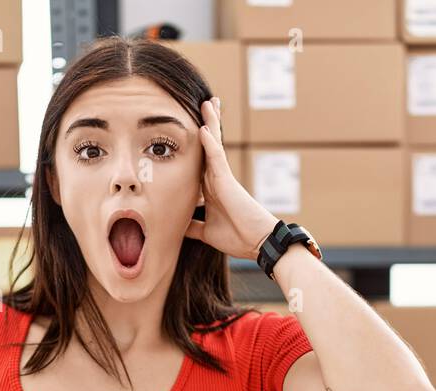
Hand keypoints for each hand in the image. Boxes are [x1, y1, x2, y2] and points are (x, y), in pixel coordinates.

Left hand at [185, 97, 279, 260]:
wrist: (256, 244)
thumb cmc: (237, 237)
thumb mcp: (206, 231)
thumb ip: (193, 225)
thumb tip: (178, 225)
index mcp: (211, 188)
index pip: (200, 161)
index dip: (197, 145)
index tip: (190, 128)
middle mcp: (217, 178)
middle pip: (209, 146)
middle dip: (207, 124)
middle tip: (205, 103)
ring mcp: (222, 177)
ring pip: (214, 145)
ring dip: (210, 123)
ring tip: (208, 102)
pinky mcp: (227, 181)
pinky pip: (217, 157)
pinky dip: (209, 143)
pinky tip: (203, 127)